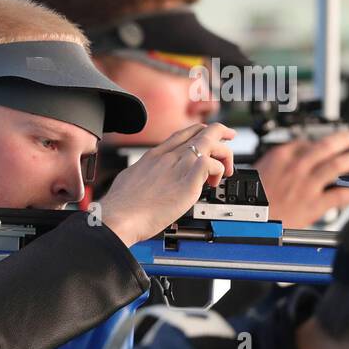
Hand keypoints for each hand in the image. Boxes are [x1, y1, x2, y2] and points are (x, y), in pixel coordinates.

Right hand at [97, 123, 235, 245]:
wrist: (118, 216)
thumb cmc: (120, 206)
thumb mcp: (129, 179)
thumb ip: (144, 175)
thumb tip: (147, 179)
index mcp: (154, 156)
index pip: (183, 134)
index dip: (200, 132)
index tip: (209, 136)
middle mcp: (168, 156)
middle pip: (202, 132)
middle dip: (221, 135)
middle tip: (229, 142)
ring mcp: (179, 166)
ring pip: (212, 144)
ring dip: (224, 156)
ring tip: (223, 173)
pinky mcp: (189, 180)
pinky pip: (213, 165)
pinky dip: (218, 171)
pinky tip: (211, 183)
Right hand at [252, 129, 348, 227]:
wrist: (248, 222)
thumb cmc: (248, 202)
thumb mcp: (256, 174)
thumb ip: (276, 166)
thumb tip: (290, 163)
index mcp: (280, 157)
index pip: (304, 143)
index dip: (316, 142)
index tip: (323, 143)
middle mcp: (297, 168)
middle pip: (326, 147)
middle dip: (342, 141)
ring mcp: (307, 185)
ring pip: (336, 166)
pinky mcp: (314, 204)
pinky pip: (339, 195)